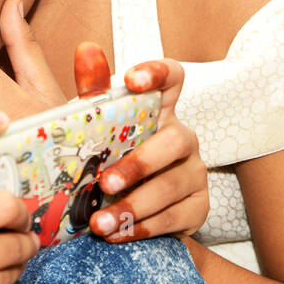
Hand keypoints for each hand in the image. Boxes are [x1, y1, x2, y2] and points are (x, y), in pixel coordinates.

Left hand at [89, 59, 208, 242]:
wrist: (124, 213)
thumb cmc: (107, 161)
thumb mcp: (93, 131)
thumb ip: (90, 94)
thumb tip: (86, 49)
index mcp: (158, 113)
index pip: (172, 79)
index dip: (158, 73)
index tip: (132, 80)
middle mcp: (181, 139)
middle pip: (172, 141)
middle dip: (138, 164)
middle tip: (104, 182)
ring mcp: (194, 174)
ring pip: (171, 186)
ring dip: (133, 206)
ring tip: (100, 222)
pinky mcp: (197, 208)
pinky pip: (175, 218)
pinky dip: (142, 228)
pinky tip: (117, 234)